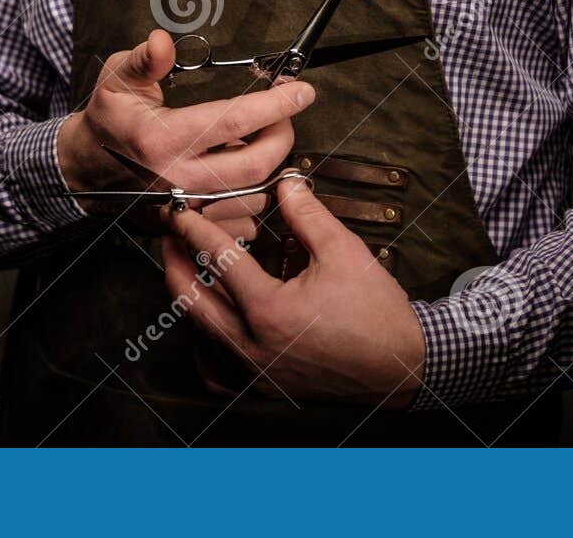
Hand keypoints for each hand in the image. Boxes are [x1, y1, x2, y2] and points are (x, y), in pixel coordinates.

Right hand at [55, 28, 314, 236]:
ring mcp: (186, 208)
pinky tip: (244, 173)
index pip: (233, 120)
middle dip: (283, 134)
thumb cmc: (109, 119)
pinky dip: (253, 197)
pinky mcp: (190, 227)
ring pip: (255, 197)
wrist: (86, 169)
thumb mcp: (117, 79)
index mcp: (161, 139)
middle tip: (285, 114)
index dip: (275, 104)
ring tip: (261, 140)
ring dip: (270, 167)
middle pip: (256, 165)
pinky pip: (242, 223)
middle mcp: (177, 179)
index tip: (301, 90)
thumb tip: (163, 40)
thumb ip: (145, 60)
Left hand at [160, 174, 425, 407]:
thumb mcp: (344, 251)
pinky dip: (206, 343)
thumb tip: (286, 183)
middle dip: (174, 262)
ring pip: (198, 336)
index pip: (218, 261)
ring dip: (187, 300)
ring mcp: (256, 373)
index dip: (194, 230)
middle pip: (191, 301)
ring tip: (187, 271)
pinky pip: (216, 370)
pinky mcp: (264, 387)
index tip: (180, 210)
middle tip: (169, 236)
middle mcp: (253, 347)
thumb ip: (307, 214)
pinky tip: (211, 323)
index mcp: (270, 312)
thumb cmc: (377, 313)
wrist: (403, 367)